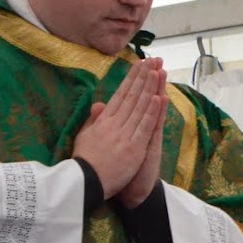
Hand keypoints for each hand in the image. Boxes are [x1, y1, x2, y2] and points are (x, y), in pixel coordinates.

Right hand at [72, 58, 162, 197]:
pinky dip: (151, 112)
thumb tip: (99, 103)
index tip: (139, 65)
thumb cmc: (85, 162)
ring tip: (157, 70)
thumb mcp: (85, 137)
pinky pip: (144, 126)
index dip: (131, 79)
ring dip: (149, 88)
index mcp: (103, 121)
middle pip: (131, 96)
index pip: (120, 95)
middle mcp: (114, 123)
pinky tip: (157, 98)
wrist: (85, 183)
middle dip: (143, 77)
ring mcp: (124, 134)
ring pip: (139, 107)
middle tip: (153, 59)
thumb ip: (93, 120)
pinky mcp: (133, 147)